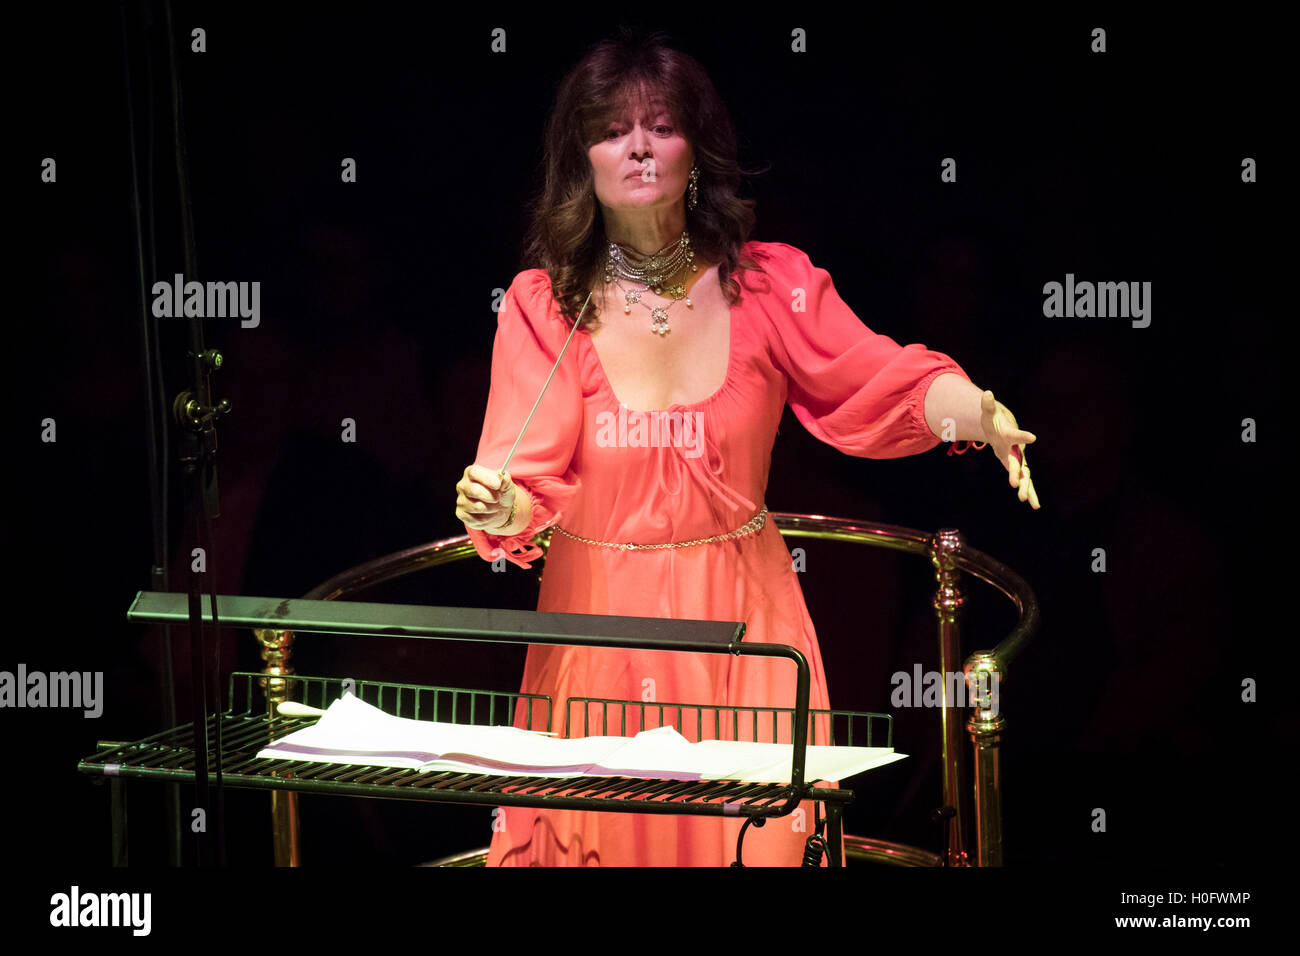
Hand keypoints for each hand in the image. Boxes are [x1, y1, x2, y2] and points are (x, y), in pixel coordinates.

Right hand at [455, 464, 516, 529]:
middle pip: (474, 490)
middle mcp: (463, 485)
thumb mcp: (506, 483)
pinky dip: (487, 518)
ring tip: (495, 506)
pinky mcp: (461, 514)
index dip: (486, 479)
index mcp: (471, 473)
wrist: (501, 508)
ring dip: (491, 508)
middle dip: (491, 496)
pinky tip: (489, 514)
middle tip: (498, 498)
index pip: (474, 472)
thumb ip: (504, 478)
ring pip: (476, 507)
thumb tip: (501, 478)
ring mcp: (460, 500)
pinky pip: (475, 518)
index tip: (498, 485)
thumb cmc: (501, 492)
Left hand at [979, 390, 1039, 509]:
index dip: (1022, 436)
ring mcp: (1018, 459)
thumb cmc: (994, 420)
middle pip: (1018, 462)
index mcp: (1009, 436)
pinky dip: (1029, 492)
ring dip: (1027, 488)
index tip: (1032, 438)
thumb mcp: (988, 413)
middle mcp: (1017, 449)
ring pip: (1024, 476)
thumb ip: (987, 404)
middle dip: (1017, 473)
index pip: (1016, 435)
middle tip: (1016, 483)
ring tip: (1031, 503)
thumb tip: (986, 394)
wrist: (1003, 427)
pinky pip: (1024, 481)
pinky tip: (1035, 505)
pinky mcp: (1017, 467)